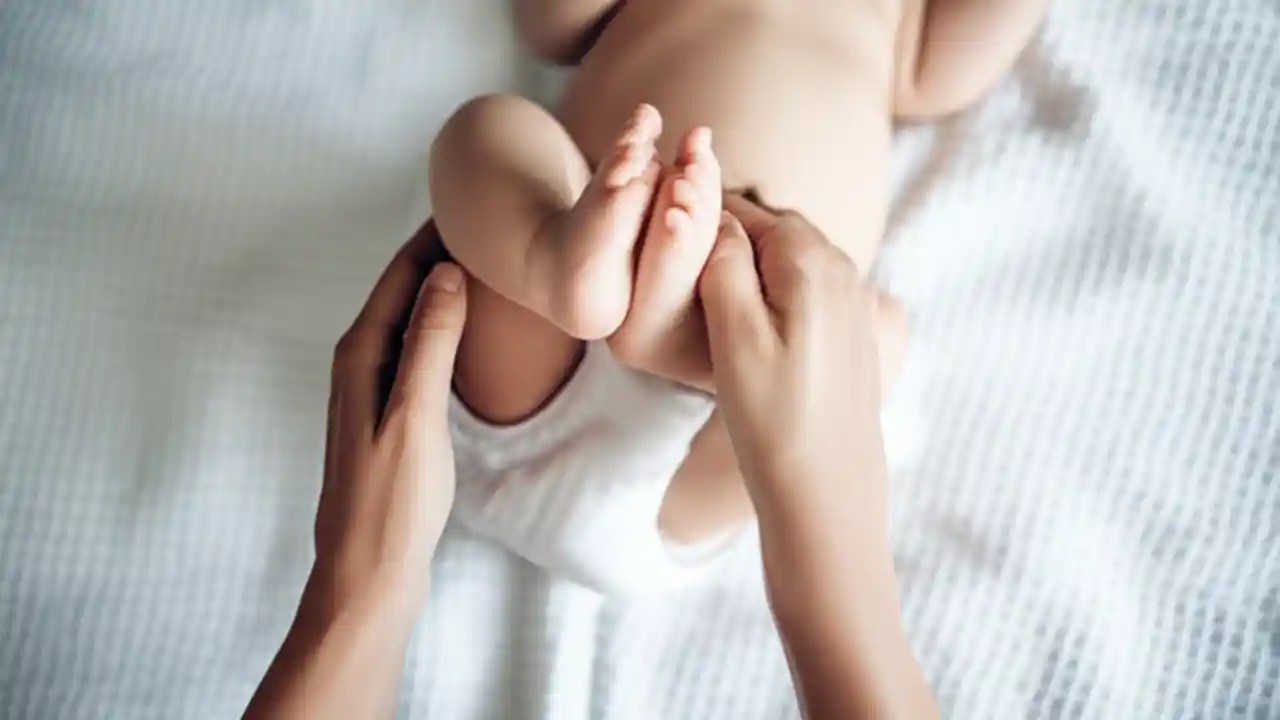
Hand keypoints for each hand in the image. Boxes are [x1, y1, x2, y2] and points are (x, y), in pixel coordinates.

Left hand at [313, 233, 467, 613]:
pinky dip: (442, 328)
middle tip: (486, 220)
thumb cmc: (391, 501)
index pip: (399, 275)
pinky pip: (416, 351)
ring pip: (409, 320)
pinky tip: (467, 333)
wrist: (367, 573)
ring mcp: (372, 392)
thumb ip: (429, 343)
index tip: (469, 200)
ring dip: (440, 289)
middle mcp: (359, 365)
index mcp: (360, 356)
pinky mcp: (388, 416)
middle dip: (437, 253)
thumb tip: (446, 274)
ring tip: (484, 262)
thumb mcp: (416, 416)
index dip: (432, 236)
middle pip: (402, 291)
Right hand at [700, 197, 936, 719]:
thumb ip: (721, 263)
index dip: (697, 212)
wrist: (828, 496)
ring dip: (748, 264)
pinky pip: (806, 291)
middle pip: (770, 229)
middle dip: (726, 234)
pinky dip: (773, 292)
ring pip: (788, 260)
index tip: (658, 225)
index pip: (742, 210)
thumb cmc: (774, 421)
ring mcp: (855, 303)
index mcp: (811, 260)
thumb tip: (710, 212)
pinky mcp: (855, 336)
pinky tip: (746, 321)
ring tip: (701, 289)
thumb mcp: (733, 336)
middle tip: (673, 255)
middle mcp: (843, 270)